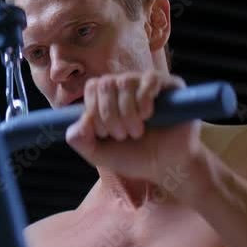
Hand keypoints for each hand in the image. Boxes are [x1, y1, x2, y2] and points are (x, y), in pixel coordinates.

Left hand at [65, 71, 203, 183]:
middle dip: (110, 116)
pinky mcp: (170, 85)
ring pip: (124, 82)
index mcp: (108, 97)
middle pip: (106, 84)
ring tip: (137, 131)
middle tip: (123, 135)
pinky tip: (148, 116)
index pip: (92, 87)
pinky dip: (144, 100)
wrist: (166, 167)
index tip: (105, 134)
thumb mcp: (100, 154)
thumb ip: (81, 141)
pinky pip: (150, 79)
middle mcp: (126, 86)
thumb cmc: (135, 158)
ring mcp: (147, 84)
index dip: (95, 111)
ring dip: (127, 113)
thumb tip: (77, 125)